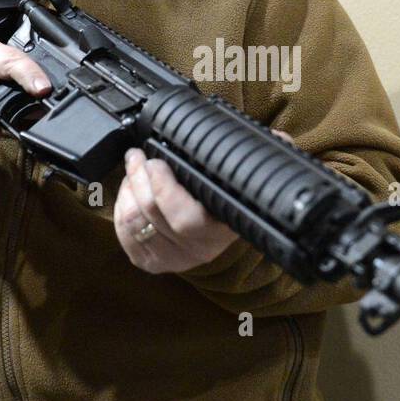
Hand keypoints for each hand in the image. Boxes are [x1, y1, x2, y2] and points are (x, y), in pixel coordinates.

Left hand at [115, 129, 294, 273]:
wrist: (219, 233)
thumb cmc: (231, 200)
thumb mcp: (245, 181)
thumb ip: (258, 158)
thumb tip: (278, 138)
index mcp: (220, 232)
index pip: (185, 219)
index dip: (164, 189)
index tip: (158, 160)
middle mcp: (195, 251)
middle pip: (152, 214)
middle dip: (139, 178)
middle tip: (139, 156)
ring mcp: (170, 260)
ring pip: (133, 222)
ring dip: (128, 189)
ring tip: (134, 167)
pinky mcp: (149, 262)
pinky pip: (124, 235)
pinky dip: (120, 207)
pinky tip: (129, 191)